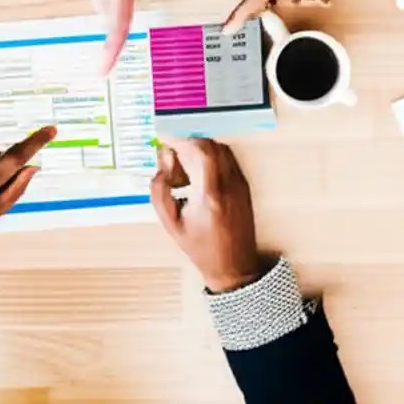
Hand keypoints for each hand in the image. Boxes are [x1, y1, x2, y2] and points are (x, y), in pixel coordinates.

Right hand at [150, 137, 262, 292]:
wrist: (233, 265)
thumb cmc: (201, 248)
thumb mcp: (171, 225)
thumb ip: (160, 192)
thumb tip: (162, 165)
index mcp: (209, 194)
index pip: (198, 152)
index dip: (180, 139)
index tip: (164, 138)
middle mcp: (229, 185)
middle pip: (210, 146)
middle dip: (187, 142)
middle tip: (171, 154)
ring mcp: (240, 183)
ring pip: (220, 149)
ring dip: (199, 148)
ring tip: (183, 166)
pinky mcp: (244, 185)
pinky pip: (227, 159)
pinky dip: (210, 156)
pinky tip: (198, 171)